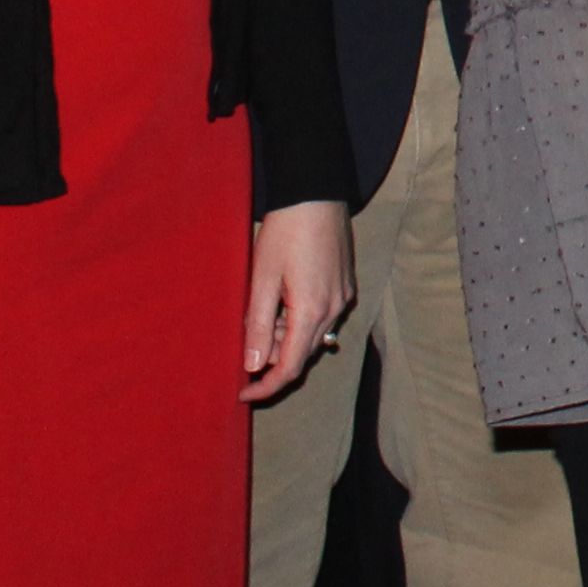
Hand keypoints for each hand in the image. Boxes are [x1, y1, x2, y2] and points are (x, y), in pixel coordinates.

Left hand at [241, 200, 353, 400]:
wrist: (315, 194)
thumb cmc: (285, 232)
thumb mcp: (262, 279)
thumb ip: (260, 325)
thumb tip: (254, 366)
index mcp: (312, 311)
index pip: (290, 367)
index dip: (266, 386)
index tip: (242, 392)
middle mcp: (334, 309)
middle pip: (303, 354)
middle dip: (273, 356)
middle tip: (247, 335)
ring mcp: (344, 297)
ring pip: (312, 336)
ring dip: (286, 336)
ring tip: (263, 309)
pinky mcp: (345, 285)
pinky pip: (322, 317)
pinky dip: (299, 320)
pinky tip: (283, 299)